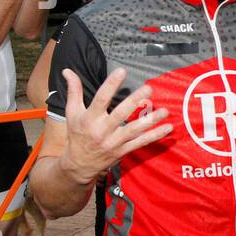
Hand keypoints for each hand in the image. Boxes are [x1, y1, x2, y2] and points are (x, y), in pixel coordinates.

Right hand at [59, 67, 172, 184]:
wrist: (79, 164)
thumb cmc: (77, 134)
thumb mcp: (72, 112)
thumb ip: (73, 91)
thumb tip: (68, 71)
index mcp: (89, 118)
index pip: (101, 99)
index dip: (111, 85)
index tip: (122, 71)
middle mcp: (102, 130)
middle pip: (121, 114)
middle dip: (135, 101)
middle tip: (149, 89)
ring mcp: (114, 142)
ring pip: (134, 130)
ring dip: (151, 120)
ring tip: (165, 111)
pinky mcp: (123, 151)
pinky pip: (141, 142)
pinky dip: (155, 136)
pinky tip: (167, 128)